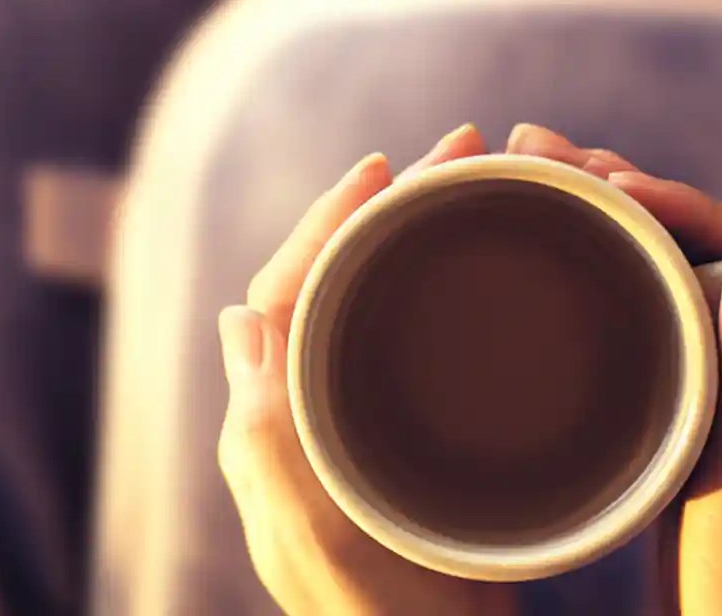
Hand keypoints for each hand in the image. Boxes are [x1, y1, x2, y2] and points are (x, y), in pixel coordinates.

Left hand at [216, 125, 517, 615]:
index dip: (332, 217)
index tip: (389, 165)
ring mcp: (360, 414)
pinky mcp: (407, 428)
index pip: (292, 287)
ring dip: (421, 233)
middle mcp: (312, 404)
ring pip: (379, 297)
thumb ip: (264, 430)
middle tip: (464, 150)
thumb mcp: (309, 530)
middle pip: (339, 277)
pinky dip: (445, 282)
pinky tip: (487, 261)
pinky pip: (414, 333)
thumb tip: (234, 315)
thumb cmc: (376, 610)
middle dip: (390, 206)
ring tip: (482, 183)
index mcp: (277, 417)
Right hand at [507, 124, 721, 615]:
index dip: (683, 206)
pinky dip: (603, 289)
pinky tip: (554, 267)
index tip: (612, 182)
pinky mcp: (690, 419)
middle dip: (629, 199)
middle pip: (705, 257)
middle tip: (541, 151)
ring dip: (608, 232)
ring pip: (671, 286)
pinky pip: (651, 332)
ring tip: (532, 184)